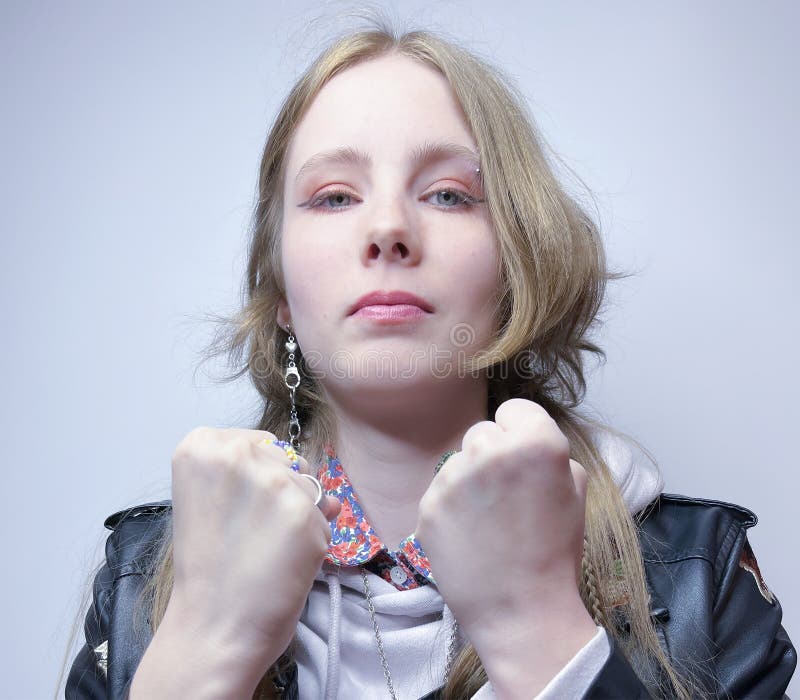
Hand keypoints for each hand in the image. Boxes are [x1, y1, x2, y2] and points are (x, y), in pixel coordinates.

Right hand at [167, 428, 339, 671]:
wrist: (211, 629)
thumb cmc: (207, 571)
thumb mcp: (214, 506)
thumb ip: (261, 480)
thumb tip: (328, 494)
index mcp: (201, 445)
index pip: (258, 441)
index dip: (259, 475)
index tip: (241, 505)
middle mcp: (237, 453)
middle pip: (286, 459)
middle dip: (282, 490)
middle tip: (253, 532)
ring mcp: (273, 482)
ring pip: (309, 486)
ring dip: (300, 515)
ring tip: (267, 548)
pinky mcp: (304, 513)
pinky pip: (324, 516)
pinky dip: (314, 539)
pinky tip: (286, 561)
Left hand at [414, 398, 595, 696]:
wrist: (522, 612)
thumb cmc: (555, 552)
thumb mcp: (575, 491)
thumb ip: (551, 453)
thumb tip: (522, 437)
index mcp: (535, 443)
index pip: (514, 409)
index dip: (521, 432)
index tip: (523, 459)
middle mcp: (490, 451)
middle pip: (482, 433)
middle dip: (493, 455)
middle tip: (506, 496)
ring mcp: (453, 478)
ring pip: (457, 461)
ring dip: (469, 481)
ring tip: (487, 520)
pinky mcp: (428, 505)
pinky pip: (439, 490)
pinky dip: (450, 507)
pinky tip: (468, 534)